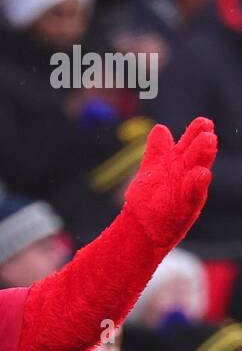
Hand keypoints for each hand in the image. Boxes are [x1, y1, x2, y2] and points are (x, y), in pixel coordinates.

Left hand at [124, 117, 216, 247]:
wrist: (142, 228)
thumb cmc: (149, 199)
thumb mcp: (151, 171)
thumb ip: (158, 151)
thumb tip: (160, 129)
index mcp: (178, 158)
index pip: (192, 138)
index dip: (198, 130)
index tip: (204, 122)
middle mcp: (186, 170)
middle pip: (198, 149)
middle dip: (202, 139)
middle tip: (206, 131)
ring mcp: (187, 186)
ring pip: (200, 166)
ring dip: (204, 153)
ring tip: (208, 141)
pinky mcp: (187, 204)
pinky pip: (195, 191)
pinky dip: (197, 182)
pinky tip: (201, 174)